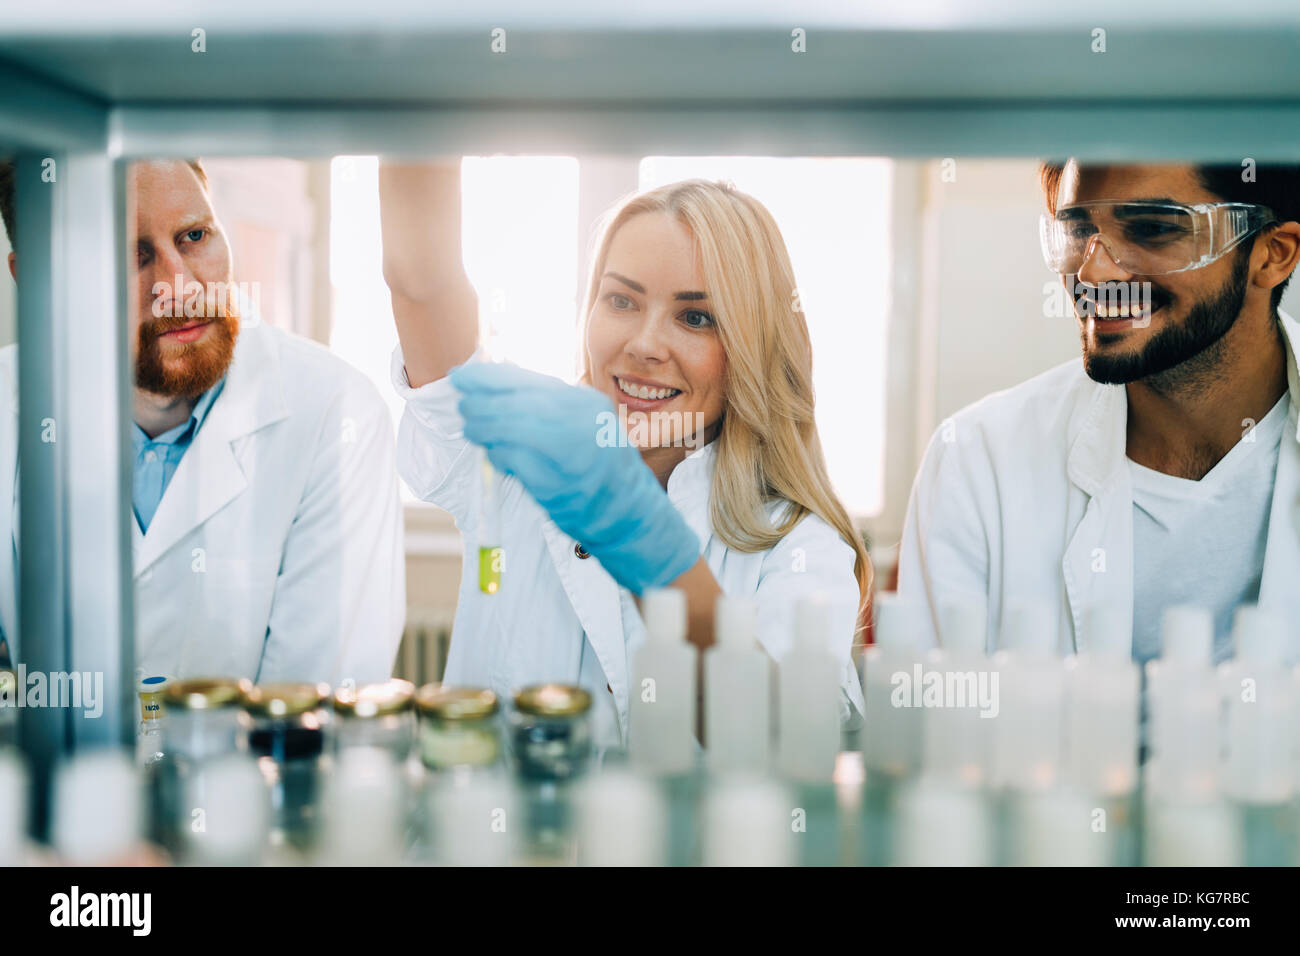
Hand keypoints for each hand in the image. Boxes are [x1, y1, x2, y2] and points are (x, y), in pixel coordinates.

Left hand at [450, 361, 700, 592]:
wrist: (629, 513)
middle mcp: (582, 422)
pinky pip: (515, 463)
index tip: (463, 376)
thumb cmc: (598, 466)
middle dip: (482, 403)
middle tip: (463, 407)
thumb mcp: (581, 422)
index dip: (490, 378)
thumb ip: (546, 405)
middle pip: (517, 403)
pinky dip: (500, 458)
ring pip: (512, 430)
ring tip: (472, 430)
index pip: (529, 381)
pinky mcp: (558, 484)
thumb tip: (495, 386)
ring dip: (484, 429)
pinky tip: (497, 458)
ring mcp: (572, 452)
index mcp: (585, 402)